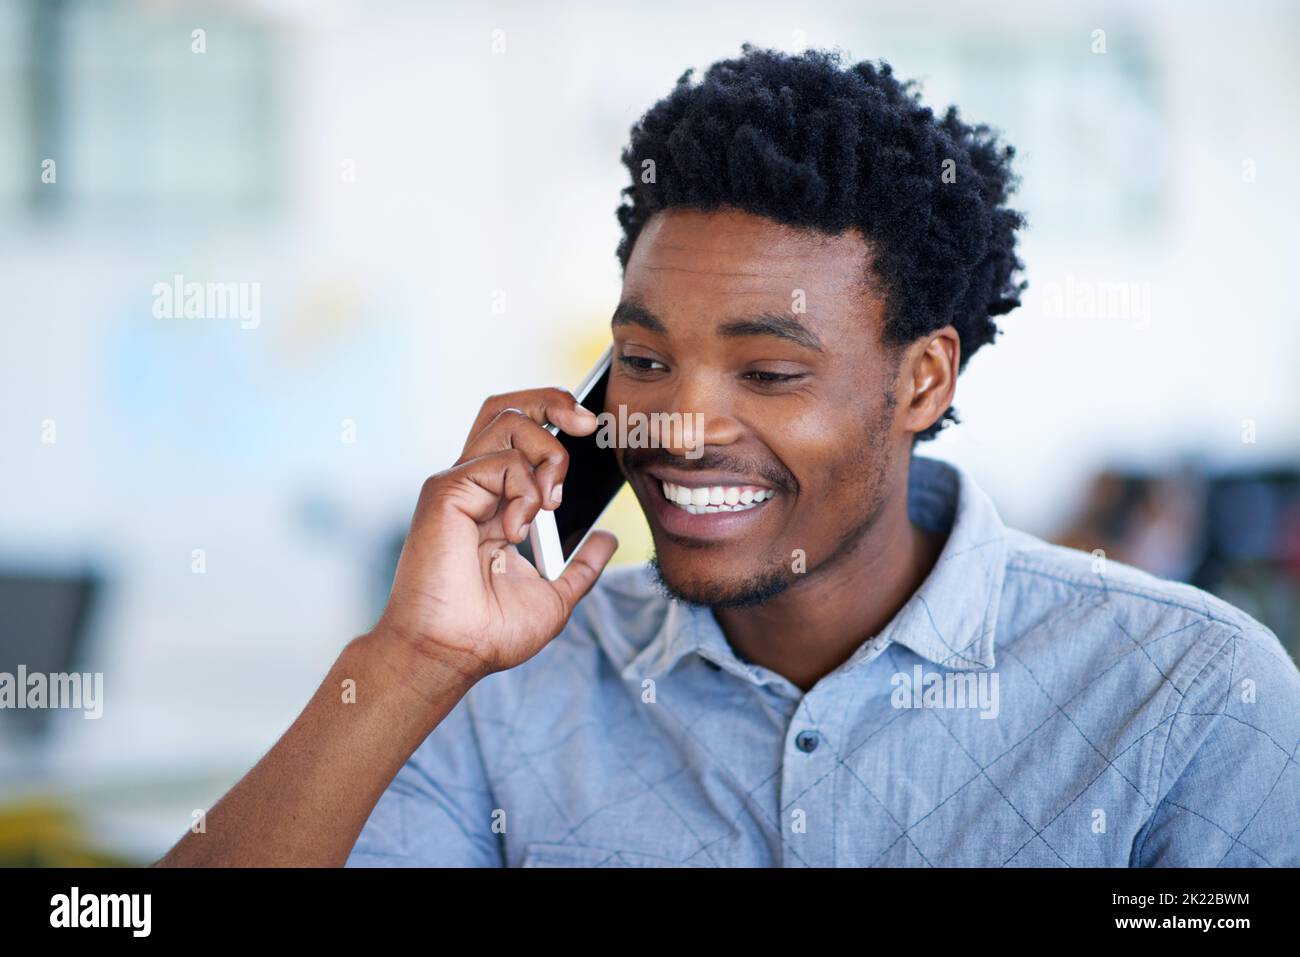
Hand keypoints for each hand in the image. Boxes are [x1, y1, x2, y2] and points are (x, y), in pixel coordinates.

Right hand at [373, 388, 618, 683]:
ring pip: (506, 422)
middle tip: (585, 424)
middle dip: (551, 401)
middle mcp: (474, 485)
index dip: (553, 417)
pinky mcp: (445, 492)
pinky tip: (519, 528)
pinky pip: (499, 463)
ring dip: (547, 454)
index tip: (591, 431)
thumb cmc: (489, 632)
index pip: (519, 434)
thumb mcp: (554, 595)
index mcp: (494, 502)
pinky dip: (525, 491)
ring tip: (550, 502)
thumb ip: (581, 566)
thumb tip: (605, 540)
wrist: (454, 653)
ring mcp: (458, 485)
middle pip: (505, 408)